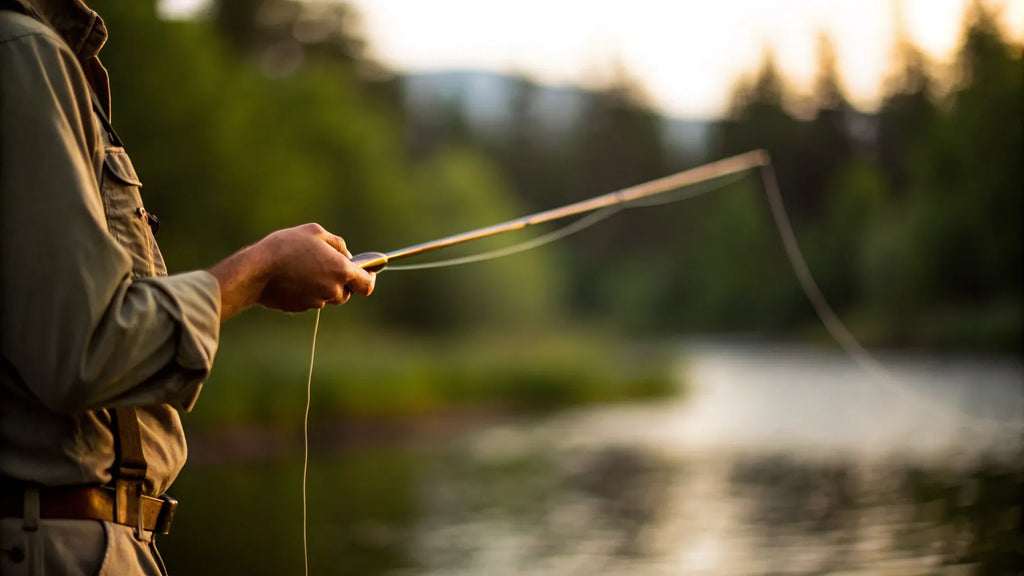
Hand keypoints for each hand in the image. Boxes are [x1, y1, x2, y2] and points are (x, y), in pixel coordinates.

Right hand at [257, 223, 374, 311]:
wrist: (256, 270)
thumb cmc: (286, 247)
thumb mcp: (315, 232)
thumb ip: (337, 244)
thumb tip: (347, 256)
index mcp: (341, 272)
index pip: (367, 285)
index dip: (369, 279)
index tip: (367, 273)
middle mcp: (332, 290)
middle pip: (346, 292)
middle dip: (340, 281)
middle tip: (325, 264)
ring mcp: (315, 302)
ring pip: (327, 296)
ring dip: (321, 285)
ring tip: (303, 267)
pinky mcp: (300, 308)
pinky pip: (309, 300)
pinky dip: (305, 291)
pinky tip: (291, 277)